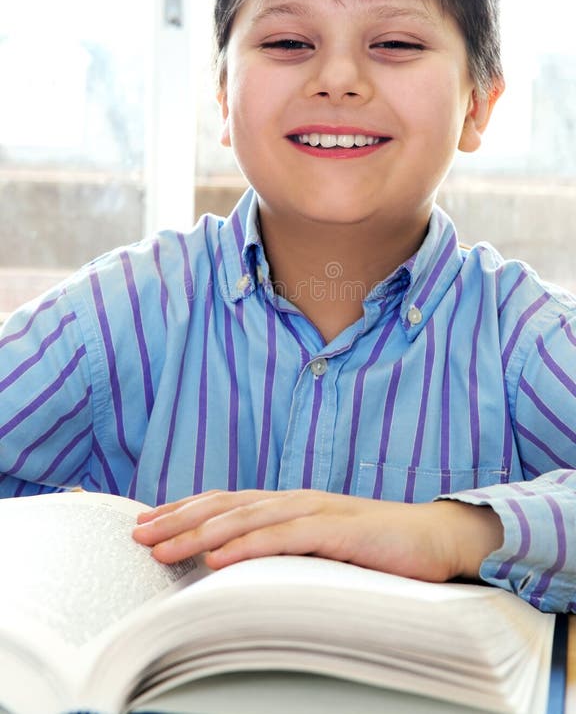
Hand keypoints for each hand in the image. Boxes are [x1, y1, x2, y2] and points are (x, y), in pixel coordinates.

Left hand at [133, 489, 502, 581]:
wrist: (435, 539)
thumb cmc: (376, 548)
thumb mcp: (320, 548)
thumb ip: (283, 549)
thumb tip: (234, 566)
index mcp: (289, 504)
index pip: (226, 503)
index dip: (184, 510)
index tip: (145, 523)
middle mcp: (296, 501)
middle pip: (227, 506)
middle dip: (179, 520)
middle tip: (137, 535)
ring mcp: (317, 512)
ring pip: (248, 517)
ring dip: (202, 531)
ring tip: (164, 546)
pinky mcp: (339, 530)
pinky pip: (286, 537)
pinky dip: (249, 544)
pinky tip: (220, 556)